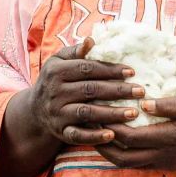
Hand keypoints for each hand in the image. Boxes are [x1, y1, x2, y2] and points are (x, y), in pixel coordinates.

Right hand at [11, 43, 140, 152]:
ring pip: (87, 112)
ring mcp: (57, 113)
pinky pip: (78, 135)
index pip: (88, 69)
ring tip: (134, 113)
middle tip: (140, 91)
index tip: (132, 72)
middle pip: (90, 90)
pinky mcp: (60, 131)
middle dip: (117, 91)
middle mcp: (55, 92)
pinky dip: (94, 136)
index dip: (110, 70)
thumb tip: (92, 40)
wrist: (35, 110)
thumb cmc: (55, 81)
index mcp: (56, 71)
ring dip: (111, 113)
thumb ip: (75, 52)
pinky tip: (112, 135)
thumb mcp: (59, 62)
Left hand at [98, 94, 175, 172]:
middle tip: (87, 124)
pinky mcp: (168, 163)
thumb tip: (146, 103)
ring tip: (94, 133)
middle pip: (121, 156)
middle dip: (100, 143)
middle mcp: (164, 155)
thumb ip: (173, 105)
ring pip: (127, 164)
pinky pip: (138, 163)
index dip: (109, 126)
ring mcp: (166, 162)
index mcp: (170, 137)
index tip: (95, 109)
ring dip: (108, 151)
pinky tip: (115, 140)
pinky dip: (122, 154)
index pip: (129, 136)